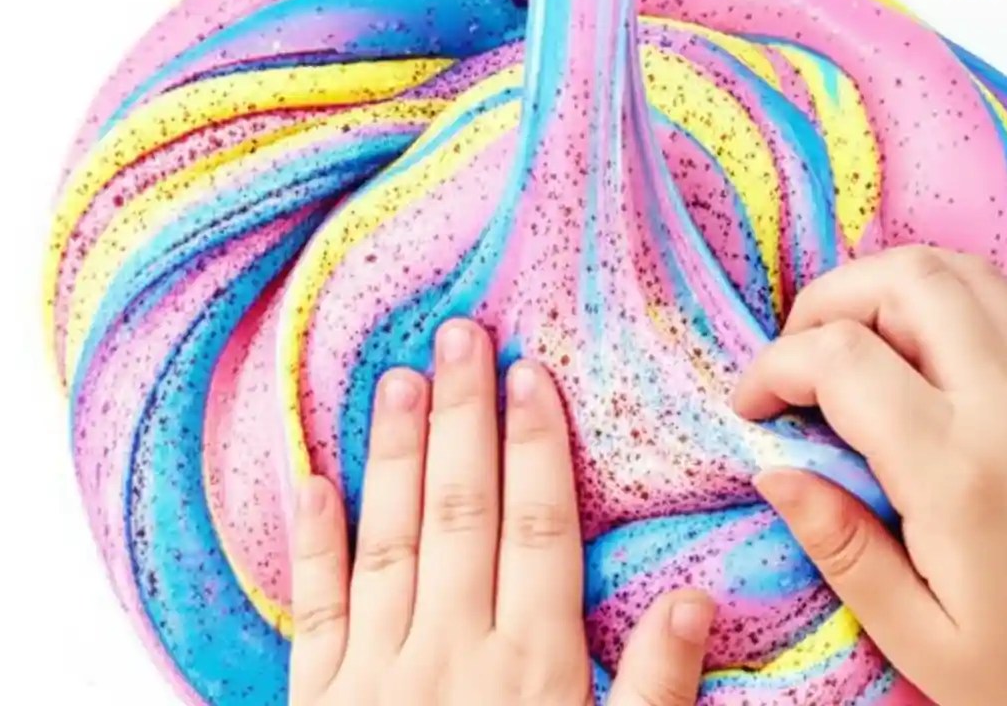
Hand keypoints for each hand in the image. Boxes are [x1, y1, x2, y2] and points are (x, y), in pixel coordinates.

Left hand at [288, 319, 714, 705]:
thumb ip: (657, 692)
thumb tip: (697, 597)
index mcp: (530, 668)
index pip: (537, 530)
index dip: (535, 447)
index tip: (530, 376)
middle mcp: (451, 651)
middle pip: (463, 511)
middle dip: (465, 418)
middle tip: (460, 336)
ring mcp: (377, 672)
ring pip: (390, 539)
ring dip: (395, 455)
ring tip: (398, 380)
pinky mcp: (319, 699)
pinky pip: (313, 608)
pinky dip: (310, 542)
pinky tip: (309, 479)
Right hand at [736, 247, 1006, 705]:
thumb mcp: (921, 639)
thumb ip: (840, 546)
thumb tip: (774, 472)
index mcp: (961, 475)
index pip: (845, 359)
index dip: (776, 368)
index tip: (752, 408)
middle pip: (906, 281)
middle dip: (826, 302)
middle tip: (794, 363)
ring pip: (958, 272)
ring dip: (884, 289)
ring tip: (847, 350)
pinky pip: (1000, 302)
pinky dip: (938, 300)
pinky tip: (910, 357)